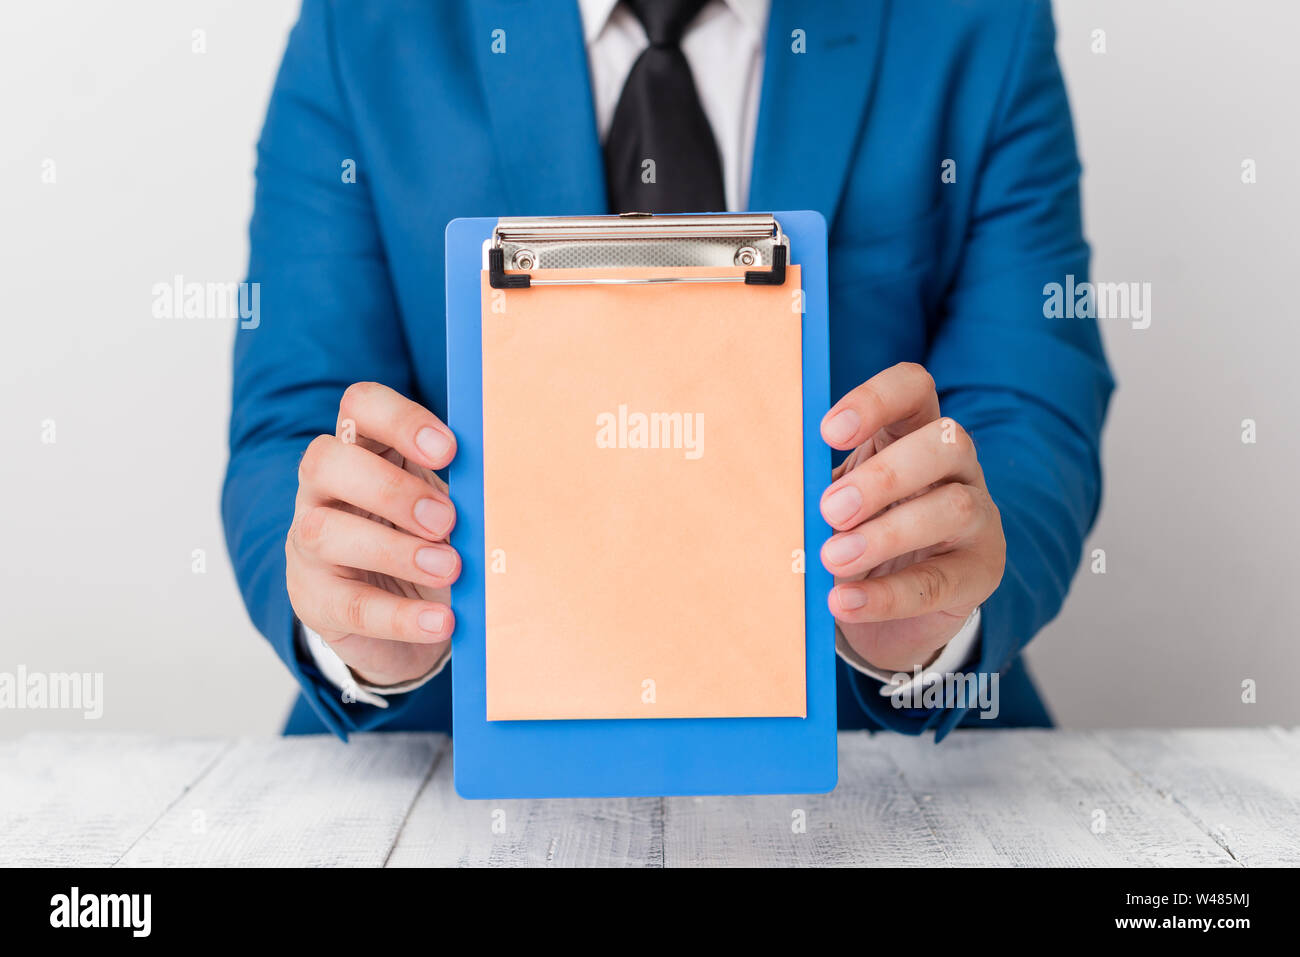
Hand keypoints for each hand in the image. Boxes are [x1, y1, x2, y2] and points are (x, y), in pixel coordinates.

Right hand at [286, 382, 459, 686]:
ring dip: (394, 550)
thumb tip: (507, 486)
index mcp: (362, 448)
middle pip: (326, 462)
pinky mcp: (314, 600)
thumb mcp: (447, 507)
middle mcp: (323, 489)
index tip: (449, 451)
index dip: (399, 419)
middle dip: (390, 489)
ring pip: (323, 532)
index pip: (359, 406)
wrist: (403, 624)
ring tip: (450, 567)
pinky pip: (349, 605)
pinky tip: (441, 620)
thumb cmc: (429, 544)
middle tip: (447, 520)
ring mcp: (308, 544)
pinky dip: (400, 615)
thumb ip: (465, 489)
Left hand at [818, 362, 1005, 673]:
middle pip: (944, 443)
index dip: (876, 400)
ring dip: (886, 534)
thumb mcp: (833, 504)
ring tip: (833, 558)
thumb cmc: (854, 536)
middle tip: (829, 508)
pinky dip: (886, 595)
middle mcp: (957, 467)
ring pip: (953, 508)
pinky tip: (844, 601)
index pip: (913, 388)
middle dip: (884, 475)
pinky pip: (939, 581)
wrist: (889, 614)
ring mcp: (979, 518)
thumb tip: (771, 487)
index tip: (826, 432)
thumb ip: (814, 488)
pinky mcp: (980, 573)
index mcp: (914, 432)